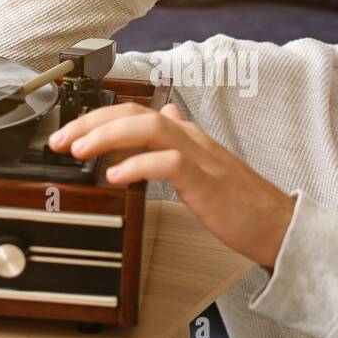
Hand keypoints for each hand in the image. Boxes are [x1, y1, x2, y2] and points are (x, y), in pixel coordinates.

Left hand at [48, 101, 295, 268]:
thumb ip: (181, 141)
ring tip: (80, 151)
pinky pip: (168, 163)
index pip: (134, 112)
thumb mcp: (205, 164)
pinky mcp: (206, 181)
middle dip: (91, 123)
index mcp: (186, 136)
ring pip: (149, 128)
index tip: (67, 135)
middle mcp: (190, 138)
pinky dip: (139, 166)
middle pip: (135, 113)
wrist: (277, 224)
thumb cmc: (240, 202)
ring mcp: (199, 157)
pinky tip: (116, 177)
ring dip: (108, 136)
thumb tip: (168, 116)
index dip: (96, 119)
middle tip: (60, 141)